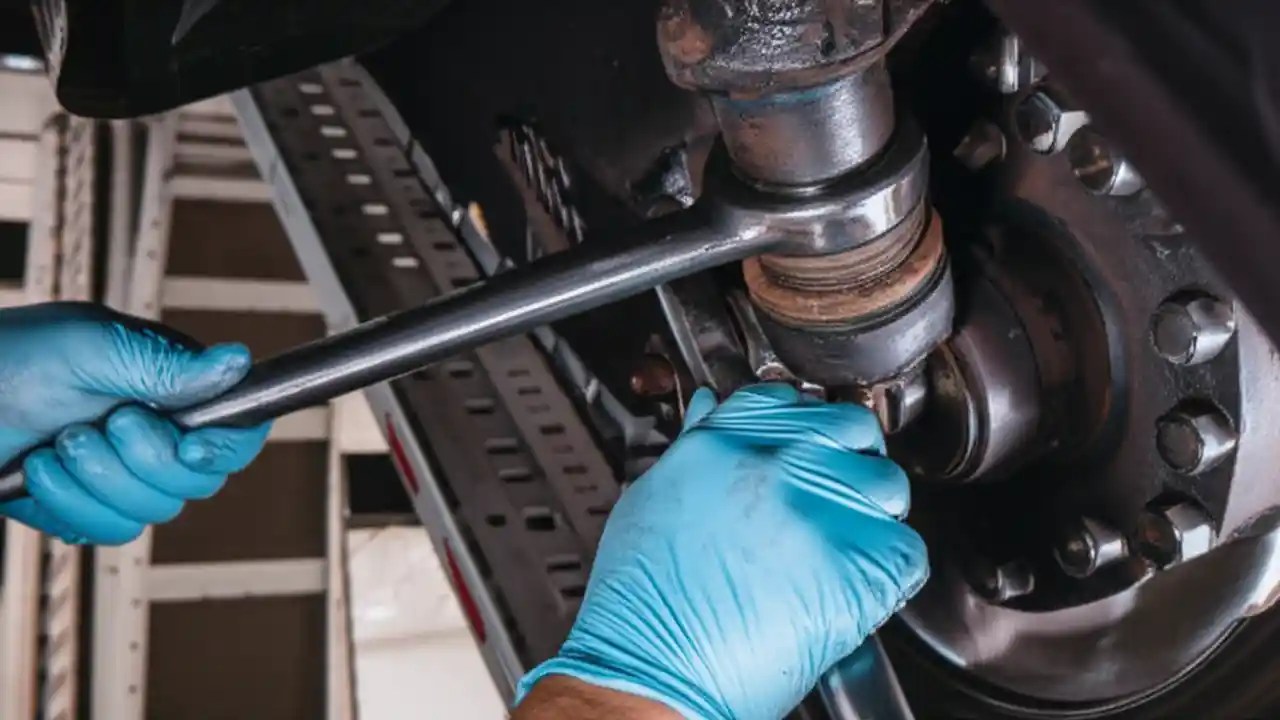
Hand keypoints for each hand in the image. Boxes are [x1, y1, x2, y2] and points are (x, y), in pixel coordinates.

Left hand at [0, 303, 269, 544]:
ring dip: (101, 481)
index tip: (188, 445)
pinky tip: (40, 472)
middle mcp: (158, 431)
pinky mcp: (88, 506)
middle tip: (103, 425)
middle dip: (145, 461)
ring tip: (58, 444)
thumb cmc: (7, 356)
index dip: (226, 447)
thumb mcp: (87, 347)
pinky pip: (111, 531)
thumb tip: (235, 362)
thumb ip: (164, 364)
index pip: (237, 428)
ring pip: (156, 510)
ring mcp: (124, 473)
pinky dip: (72, 505)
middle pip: (199, 480)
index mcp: (173, 387)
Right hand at [515, 384, 928, 719]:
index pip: (790, 398)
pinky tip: (854, 586)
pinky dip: (891, 572)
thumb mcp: (655, 494)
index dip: (802, 427)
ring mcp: (825, 507)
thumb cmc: (643, 597)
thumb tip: (711, 410)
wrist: (652, 665)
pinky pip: (907, 550)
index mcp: (729, 437)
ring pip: (889, 486)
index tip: (804, 448)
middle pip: (853, 429)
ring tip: (842, 549)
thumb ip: (697, 443)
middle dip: (849, 459)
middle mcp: (781, 460)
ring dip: (874, 514)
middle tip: (832, 499)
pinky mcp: (860, 563)